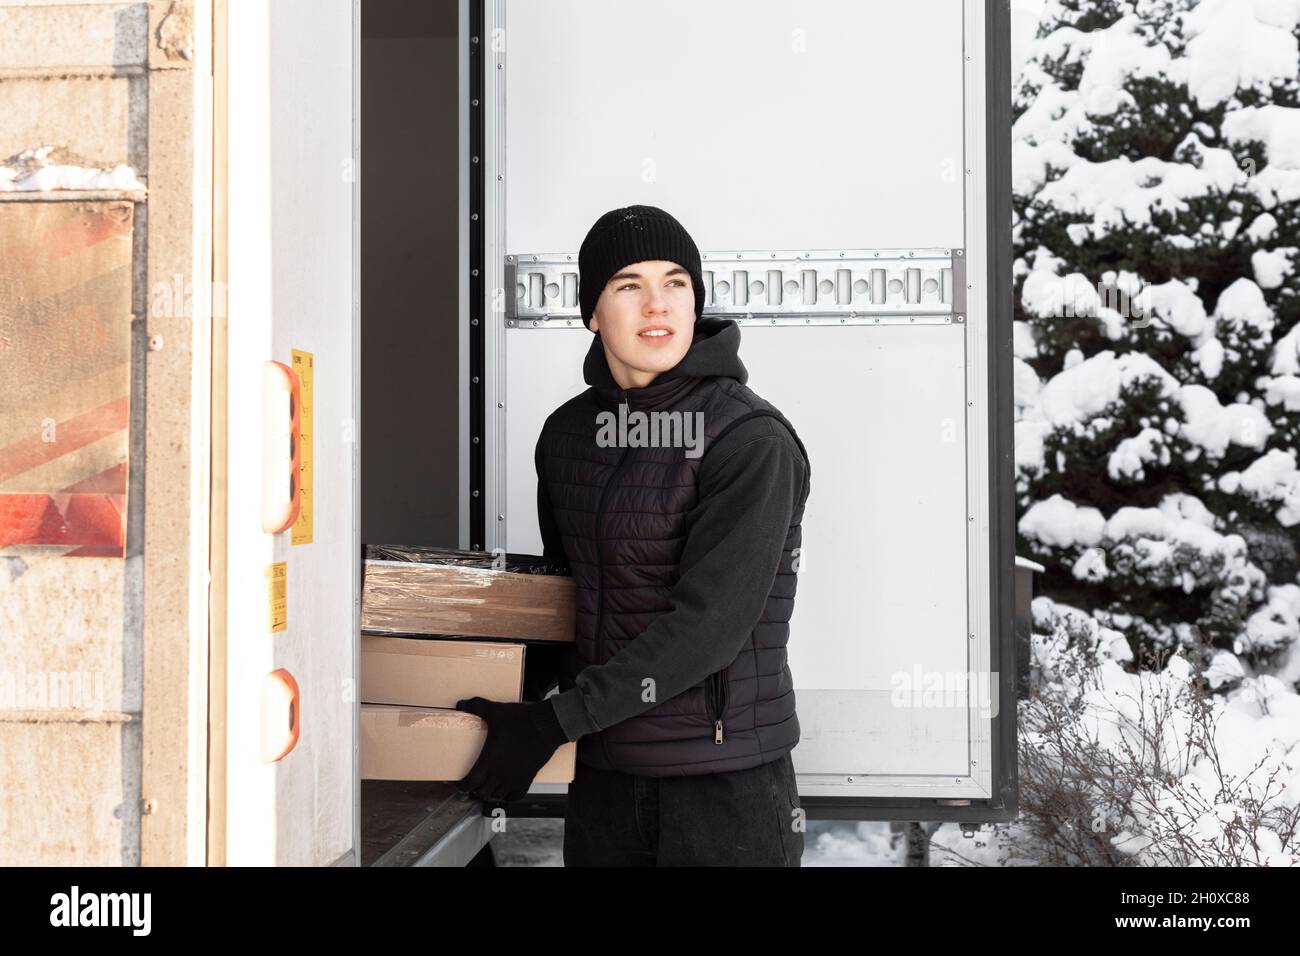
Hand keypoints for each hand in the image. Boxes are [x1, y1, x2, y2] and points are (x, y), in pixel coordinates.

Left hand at [454, 697, 570, 802]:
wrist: (547, 725)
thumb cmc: (521, 719)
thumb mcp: (496, 710)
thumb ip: (476, 706)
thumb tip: (460, 703)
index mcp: (490, 760)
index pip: (470, 782)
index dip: (461, 786)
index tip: (457, 782)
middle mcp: (501, 774)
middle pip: (482, 792)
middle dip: (474, 790)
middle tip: (471, 782)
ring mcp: (515, 778)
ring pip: (497, 796)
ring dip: (489, 794)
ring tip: (485, 786)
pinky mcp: (528, 778)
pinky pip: (515, 797)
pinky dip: (507, 797)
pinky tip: (505, 791)